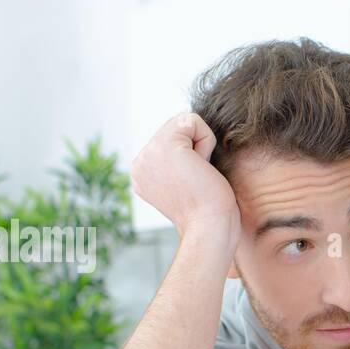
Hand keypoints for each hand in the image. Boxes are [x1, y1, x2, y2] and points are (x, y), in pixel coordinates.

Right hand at [130, 112, 240, 253]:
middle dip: (196, 148)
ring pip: (184, 124)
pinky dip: (207, 141)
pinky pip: (193, 121)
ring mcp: (148, 153)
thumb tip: (189, 148)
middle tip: (197, 180)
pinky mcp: (166, 145)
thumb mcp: (185, 184)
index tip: (193, 184)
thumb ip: (178, 165)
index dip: (192, 155)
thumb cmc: (208, 212)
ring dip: (202, 147)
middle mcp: (139, 162)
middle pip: (177, 128)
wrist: (210, 228)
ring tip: (198, 175)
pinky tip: (202, 167)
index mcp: (142, 173)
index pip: (171, 140)